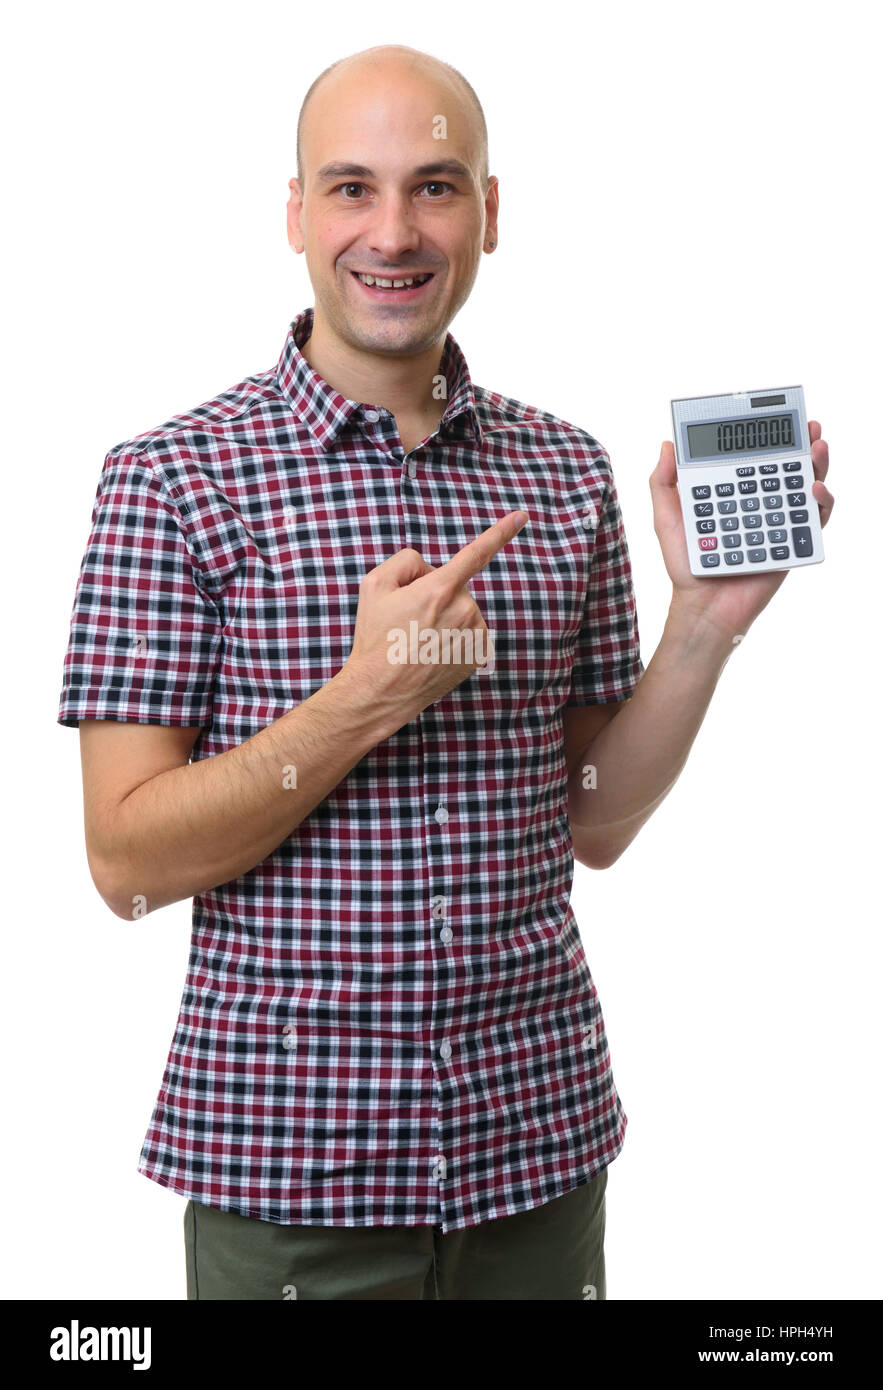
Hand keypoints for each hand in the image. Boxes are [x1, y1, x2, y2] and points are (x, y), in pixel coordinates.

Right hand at [343, 510, 529, 718]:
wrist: (381, 691)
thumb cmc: (375, 637)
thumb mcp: (374, 584)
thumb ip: (406, 561)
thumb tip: (430, 569)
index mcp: (440, 588)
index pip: (476, 553)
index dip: (501, 532)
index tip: (522, 515)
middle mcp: (464, 609)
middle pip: (453, 586)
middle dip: (433, 594)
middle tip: (407, 620)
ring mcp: (475, 634)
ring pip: (462, 610)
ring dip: (444, 617)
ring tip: (418, 639)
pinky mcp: (479, 655)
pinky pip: (469, 632)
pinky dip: (453, 637)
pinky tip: (432, 651)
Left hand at [649, 421, 833, 640]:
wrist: (702, 606)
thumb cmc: (684, 565)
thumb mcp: (667, 519)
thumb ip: (664, 483)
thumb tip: (666, 444)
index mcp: (733, 492)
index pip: (752, 458)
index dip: (765, 436)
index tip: (771, 416)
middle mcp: (758, 503)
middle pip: (787, 467)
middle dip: (802, 443)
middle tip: (809, 427)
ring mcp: (777, 522)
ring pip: (806, 488)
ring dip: (817, 464)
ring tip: (816, 449)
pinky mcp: (791, 544)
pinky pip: (813, 521)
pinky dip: (820, 503)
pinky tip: (813, 490)